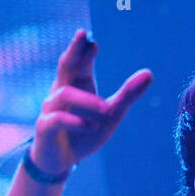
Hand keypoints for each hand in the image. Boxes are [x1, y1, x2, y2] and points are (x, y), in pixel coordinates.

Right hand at [32, 28, 152, 175]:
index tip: (91, 39)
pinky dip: (75, 122)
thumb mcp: (111, 115)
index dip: (83, 48)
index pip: (79, 60)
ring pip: (64, 95)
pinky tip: (90, 126)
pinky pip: (57, 119)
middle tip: (82, 35)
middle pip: (65, 66)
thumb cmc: (85, 132)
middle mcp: (61, 91)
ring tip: (106, 110)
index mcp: (77, 84)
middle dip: (73, 50)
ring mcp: (50, 108)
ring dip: (87, 101)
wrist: (60, 161)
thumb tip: (149, 72)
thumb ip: (127, 95)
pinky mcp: (44, 128)